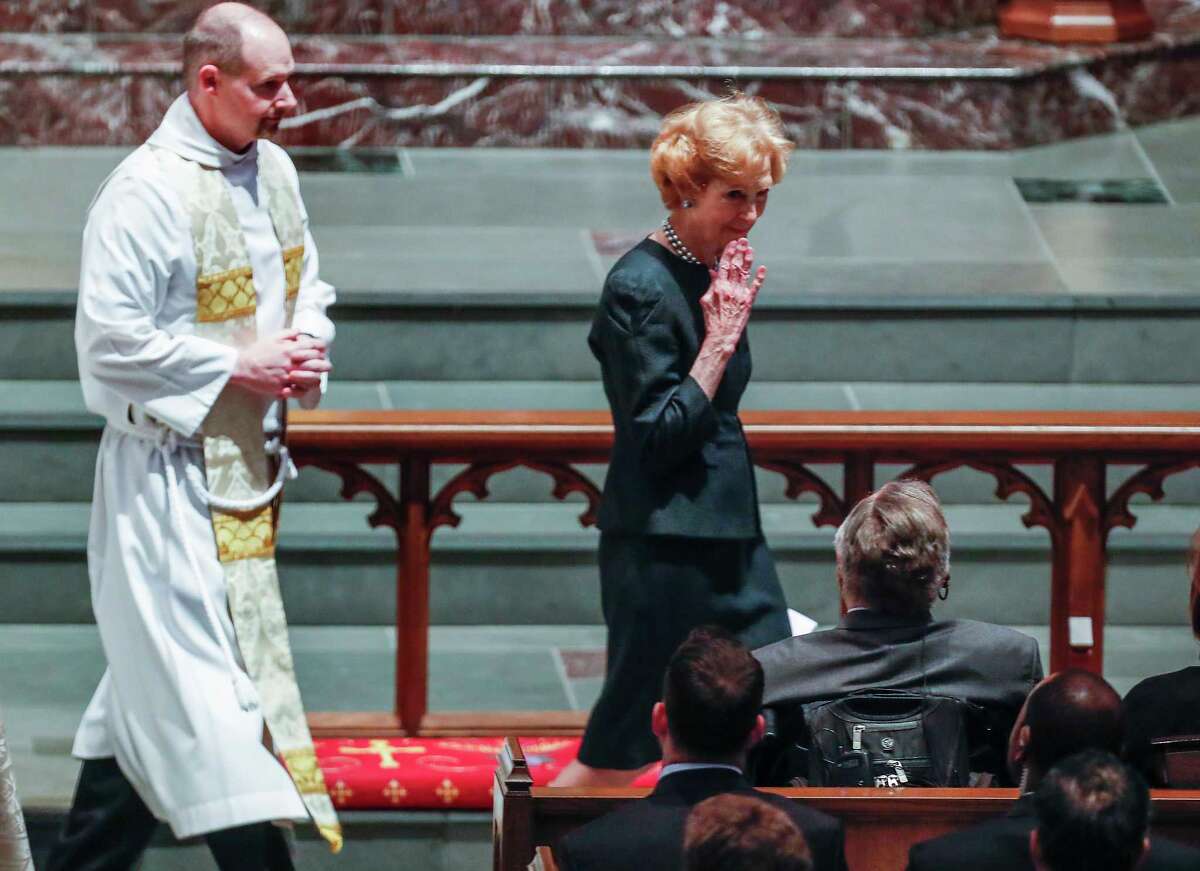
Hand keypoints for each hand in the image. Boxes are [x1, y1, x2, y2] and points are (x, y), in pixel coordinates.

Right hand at [230, 330, 329, 397]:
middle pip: (318, 364)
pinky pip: (300, 392)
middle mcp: (291, 363)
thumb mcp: (272, 338)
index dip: (321, 348)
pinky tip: (302, 387)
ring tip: (316, 378)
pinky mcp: (281, 388)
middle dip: (325, 364)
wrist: (242, 367)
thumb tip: (300, 332)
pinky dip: (303, 390)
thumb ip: (288, 333)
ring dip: (316, 378)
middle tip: (326, 366)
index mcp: (290, 349)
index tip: (322, 349)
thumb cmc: (257, 352)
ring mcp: (287, 377)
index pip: (314, 347)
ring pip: (312, 380)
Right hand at [699, 238, 765, 356]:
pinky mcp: (749, 301)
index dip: (728, 253)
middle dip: (739, 252)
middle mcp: (731, 289)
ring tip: (750, 248)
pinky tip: (762, 268)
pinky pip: (755, 287)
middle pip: (735, 266)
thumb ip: (711, 285)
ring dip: (748, 260)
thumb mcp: (705, 301)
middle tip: (742, 240)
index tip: (731, 243)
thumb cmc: (712, 320)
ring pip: (745, 273)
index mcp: (719, 287)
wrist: (722, 335)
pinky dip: (759, 277)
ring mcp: (741, 295)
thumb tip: (712, 271)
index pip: (723, 265)